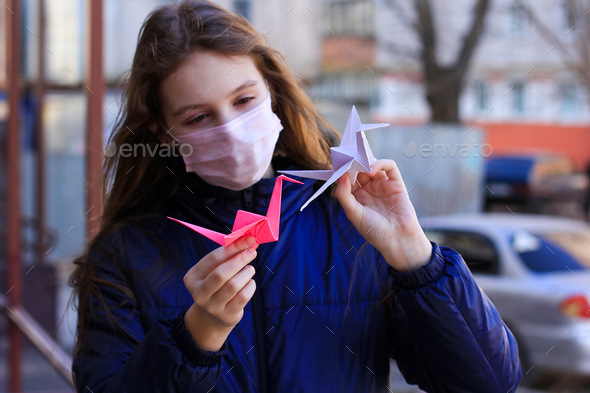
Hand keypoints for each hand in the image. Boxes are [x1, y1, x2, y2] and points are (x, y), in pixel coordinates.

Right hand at [183, 236, 257, 350]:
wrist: (212, 317)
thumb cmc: (216, 286)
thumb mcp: (214, 271)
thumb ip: (227, 256)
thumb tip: (248, 240)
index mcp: (192, 278)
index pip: (212, 259)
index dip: (232, 248)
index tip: (248, 240)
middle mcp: (199, 293)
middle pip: (221, 273)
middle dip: (239, 260)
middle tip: (252, 252)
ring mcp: (212, 307)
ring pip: (233, 286)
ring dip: (246, 273)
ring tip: (250, 269)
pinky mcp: (226, 316)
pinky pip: (242, 297)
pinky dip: (250, 286)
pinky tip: (250, 282)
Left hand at [335, 159, 431, 271]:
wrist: (398, 240)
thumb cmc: (374, 230)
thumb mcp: (353, 213)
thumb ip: (344, 194)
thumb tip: (340, 175)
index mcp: (356, 197)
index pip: (347, 178)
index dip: (342, 170)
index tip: (337, 163)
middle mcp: (369, 190)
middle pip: (359, 169)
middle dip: (353, 162)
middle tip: (347, 157)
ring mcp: (382, 185)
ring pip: (373, 165)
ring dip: (365, 161)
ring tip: (359, 163)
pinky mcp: (396, 183)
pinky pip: (390, 167)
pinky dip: (381, 163)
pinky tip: (371, 169)